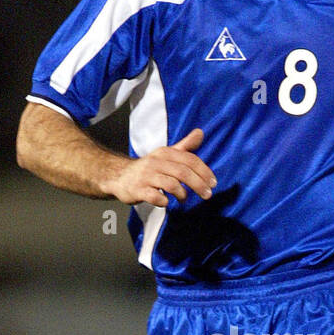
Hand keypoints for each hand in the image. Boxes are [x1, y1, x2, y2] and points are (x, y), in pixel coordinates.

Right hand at [101, 128, 215, 206]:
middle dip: (198, 185)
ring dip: (182, 194)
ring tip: (183, 199)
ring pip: (171, 184)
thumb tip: (201, 132)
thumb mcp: (166, 154)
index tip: (213, 183)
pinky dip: (164, 201)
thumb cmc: (149, 168)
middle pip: (183, 173)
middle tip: (207, 195)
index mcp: (165, 153)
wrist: (120, 176)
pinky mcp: (138, 190)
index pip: (189, 160)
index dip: (204, 172)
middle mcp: (156, 162)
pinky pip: (155, 196)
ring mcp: (146, 176)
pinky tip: (166, 202)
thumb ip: (184, 146)